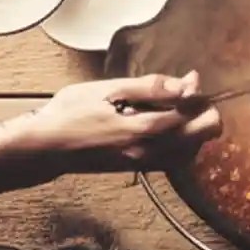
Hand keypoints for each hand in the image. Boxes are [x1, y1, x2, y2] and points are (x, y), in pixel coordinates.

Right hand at [10, 72, 221, 172]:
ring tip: (179, 108)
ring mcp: (146, 164)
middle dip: (204, 112)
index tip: (189, 79)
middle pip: (202, 136)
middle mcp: (150, 152)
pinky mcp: (139, 169)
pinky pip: (176, 160)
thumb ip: (149, 87)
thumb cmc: (70, 113)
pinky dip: (184, 143)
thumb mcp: (107, 89)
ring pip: (192, 150)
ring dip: (195, 129)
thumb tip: (186, 84)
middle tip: (186, 93)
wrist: (45, 148)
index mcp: (142, 130)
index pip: (193, 115)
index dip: (198, 94)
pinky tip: (171, 128)